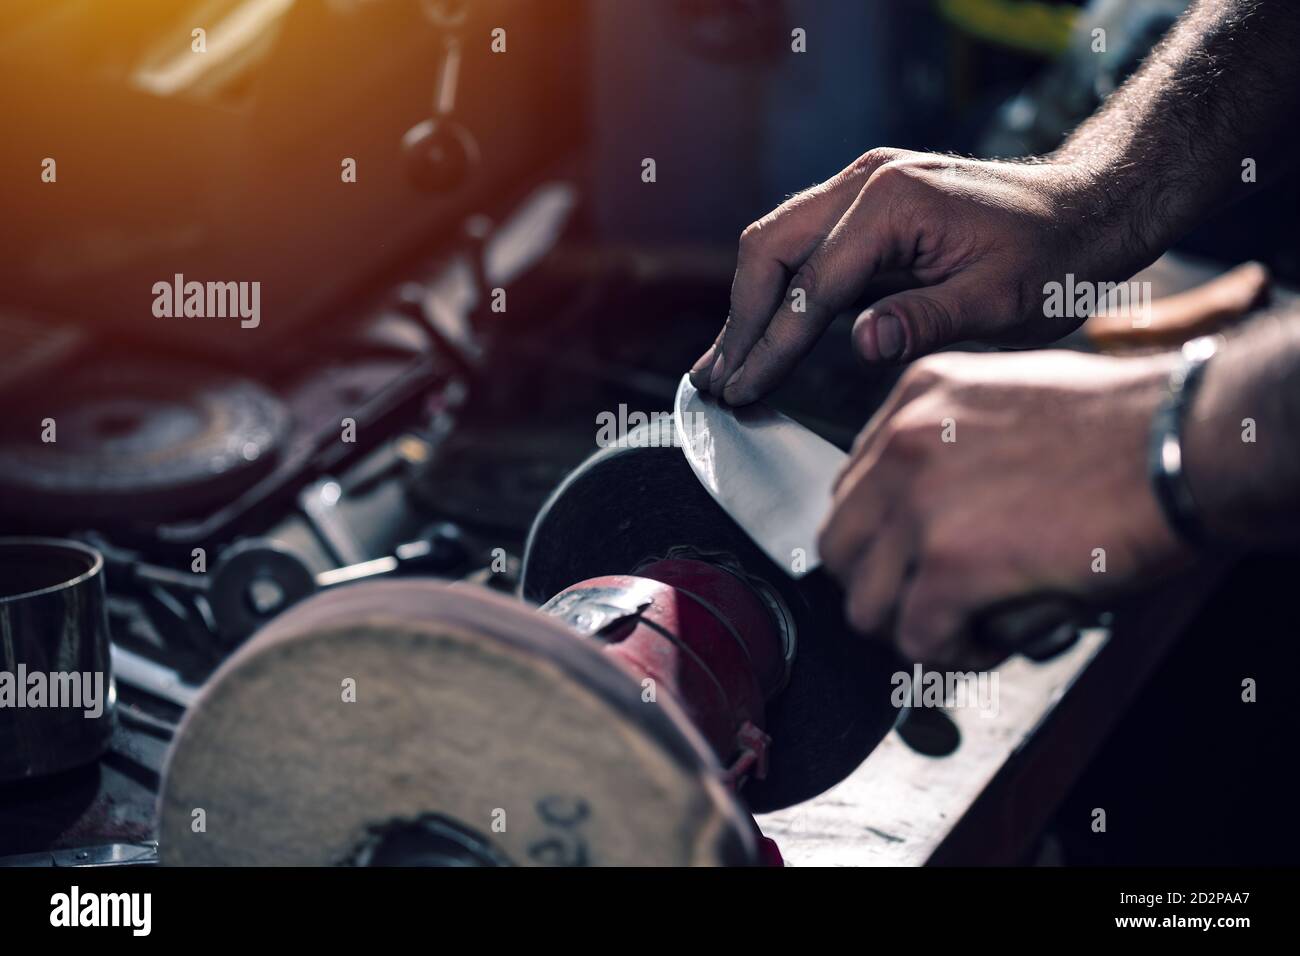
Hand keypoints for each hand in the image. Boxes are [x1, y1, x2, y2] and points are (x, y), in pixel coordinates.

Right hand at [689, 148, 1148, 404]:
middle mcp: (866, 184)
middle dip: (739, 322)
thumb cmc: (1053, 257)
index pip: (811, 285)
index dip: (772, 345)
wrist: (1087, 211)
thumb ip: (926, 319)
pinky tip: (762, 332)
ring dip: (748, 307)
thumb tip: (859, 344)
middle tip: (715, 382)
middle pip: (769, 250)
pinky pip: (802, 247)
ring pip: (775, 245)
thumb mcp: (1001, 300)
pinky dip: (776, 292)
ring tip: (722, 364)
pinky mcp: (866, 206)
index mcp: (893, 202)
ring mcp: (862, 188)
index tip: (741, 391)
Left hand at [817, 350, 1188, 667]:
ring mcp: (919, 503)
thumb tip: (927, 517)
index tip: (914, 563)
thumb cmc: (1124, 428)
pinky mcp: (951, 563)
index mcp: (915, 396)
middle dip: (881, 588)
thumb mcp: (1010, 402)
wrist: (1181, 442)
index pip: (851, 488)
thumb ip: (953, 446)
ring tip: (965, 628)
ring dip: (913, 628)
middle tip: (928, 606)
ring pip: (864, 604)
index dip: (883, 541)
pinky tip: (990, 641)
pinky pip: (917, 640)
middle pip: (840, 547)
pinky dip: (951, 656)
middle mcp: (903, 442)